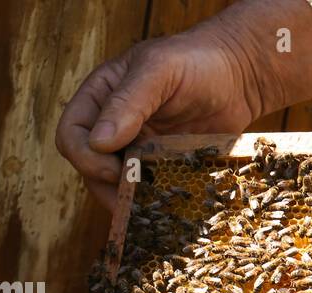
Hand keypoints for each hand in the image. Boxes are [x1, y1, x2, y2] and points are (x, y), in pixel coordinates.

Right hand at [56, 23, 271, 208]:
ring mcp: (139, 150)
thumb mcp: (159, 70)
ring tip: (151, 211)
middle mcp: (114, 126)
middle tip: (134, 197)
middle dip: (107, 186)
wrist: (239, 75)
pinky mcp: (165, 167)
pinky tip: (168, 211)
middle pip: (91, 168)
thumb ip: (129, 101)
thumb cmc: (197, 61)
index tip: (114, 169)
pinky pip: (151, 192)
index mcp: (101, 98)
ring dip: (130, 201)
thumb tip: (99, 143)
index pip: (72, 135)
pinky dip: (156, 204)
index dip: (86, 157)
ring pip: (118, 186)